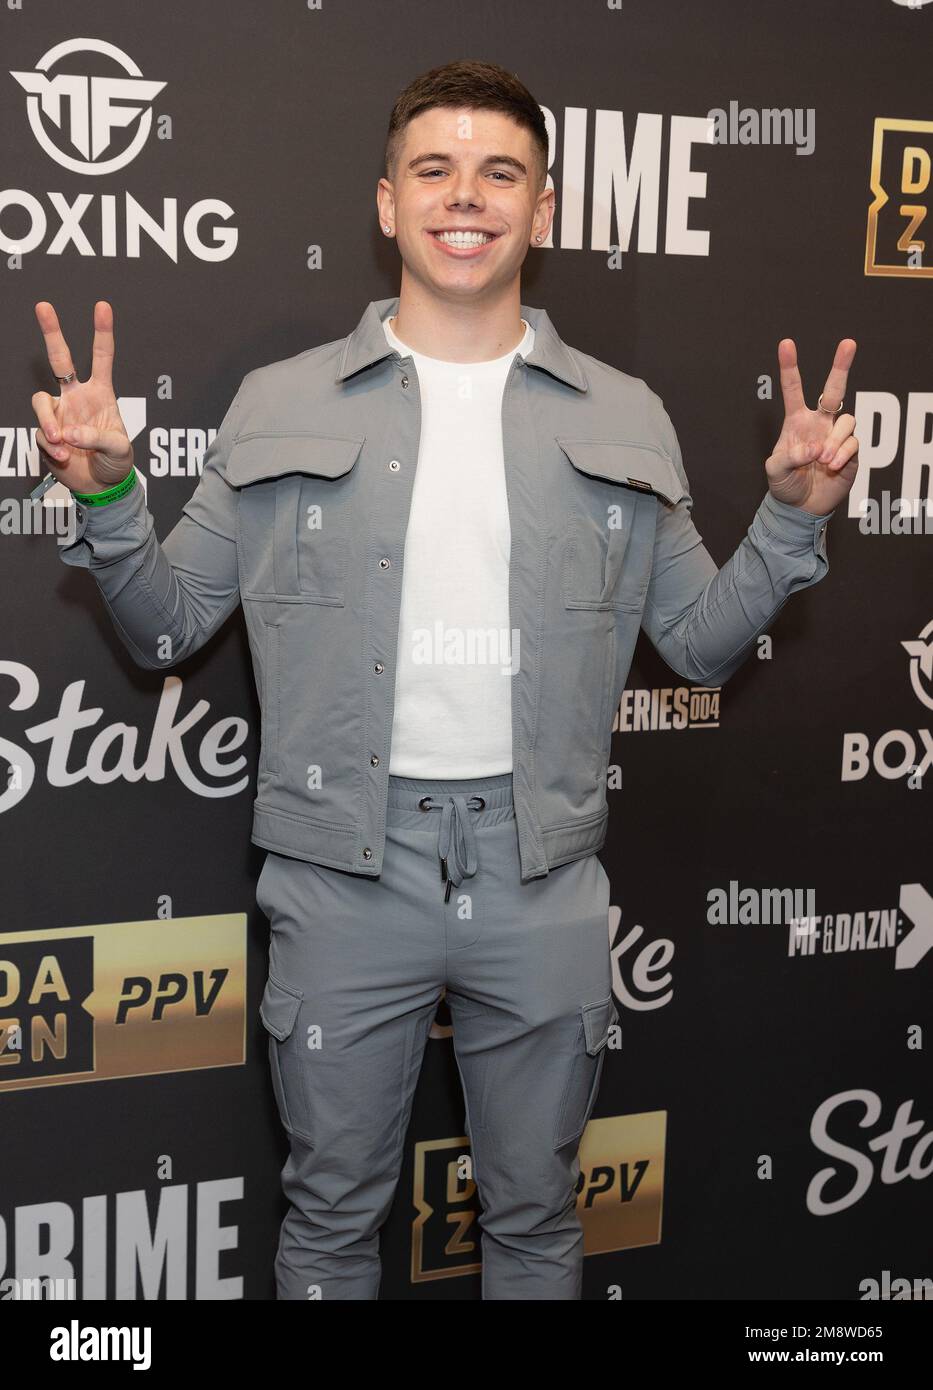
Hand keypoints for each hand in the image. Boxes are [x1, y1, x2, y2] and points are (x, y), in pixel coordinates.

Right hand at [31, 300, 133, 494]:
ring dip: (47, 420)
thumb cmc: (115, 461)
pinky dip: (53, 447)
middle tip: (43, 306)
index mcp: (101, 394)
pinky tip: (65, 457)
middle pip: (60, 359)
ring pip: (40, 401)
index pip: (101, 357)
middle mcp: (76, 397)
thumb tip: (68, 431)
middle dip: (52, 332)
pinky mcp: (46, 433)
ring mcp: (59, 414)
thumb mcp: (119, 449)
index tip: (102, 307)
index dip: (102, 332)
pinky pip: (41, 434)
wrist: (101, 486)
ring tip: (60, 441)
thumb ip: (98, 437)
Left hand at [765, 338, 858, 515]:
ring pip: (846, 420)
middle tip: (848, 343)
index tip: (786, 344)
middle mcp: (819, 423)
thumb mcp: (775, 470)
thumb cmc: (785, 484)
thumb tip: (814, 447)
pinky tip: (831, 466)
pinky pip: (853, 442)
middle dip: (841, 366)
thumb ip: (788, 457)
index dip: (789, 367)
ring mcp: (836, 436)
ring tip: (822, 460)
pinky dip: (842, 454)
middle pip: (834, 389)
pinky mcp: (851, 451)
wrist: (801, 507)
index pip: (793, 390)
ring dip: (834, 440)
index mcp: (796, 422)